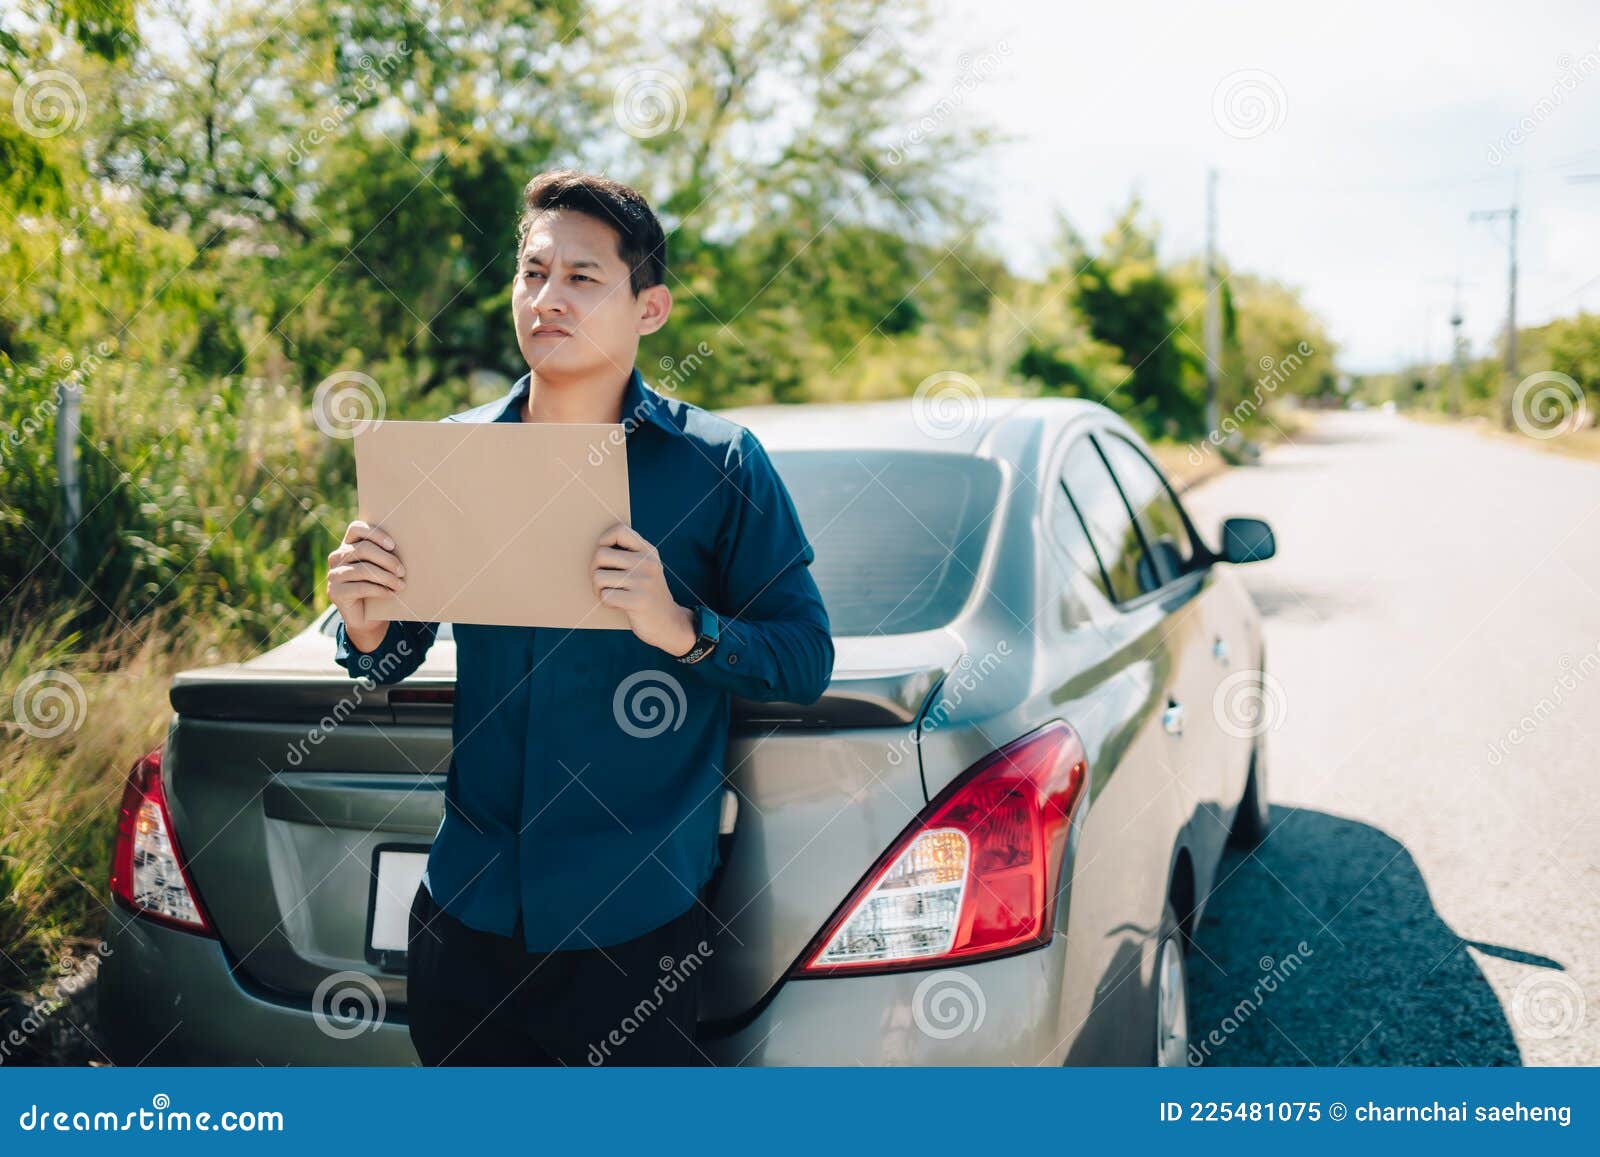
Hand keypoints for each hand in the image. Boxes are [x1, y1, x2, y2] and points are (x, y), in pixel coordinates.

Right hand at [327, 520, 406, 651]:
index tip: (393, 545)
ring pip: (363, 569)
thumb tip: (412, 546)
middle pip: (363, 549)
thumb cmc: (380, 587)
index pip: (356, 528)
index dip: (375, 534)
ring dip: (386, 577)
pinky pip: (360, 587)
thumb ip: (388, 554)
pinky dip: (379, 590)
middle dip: (386, 559)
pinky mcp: (334, 592)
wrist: (368, 618)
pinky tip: (390, 594)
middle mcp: (337, 557)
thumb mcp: (384, 568)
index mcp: (348, 545)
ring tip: (401, 585)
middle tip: (402, 571)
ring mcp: (334, 574)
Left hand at [591, 522, 696, 655]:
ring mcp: (644, 581)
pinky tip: (617, 604)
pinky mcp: (638, 600)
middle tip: (603, 581)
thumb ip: (630, 553)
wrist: (669, 623)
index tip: (605, 556)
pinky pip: (605, 595)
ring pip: (598, 577)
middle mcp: (647, 563)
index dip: (603, 541)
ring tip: (610, 593)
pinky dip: (606, 602)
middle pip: (600, 555)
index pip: (619, 530)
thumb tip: (598, 545)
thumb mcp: (647, 568)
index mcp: (648, 551)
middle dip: (594, 570)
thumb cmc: (648, 594)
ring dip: (598, 589)